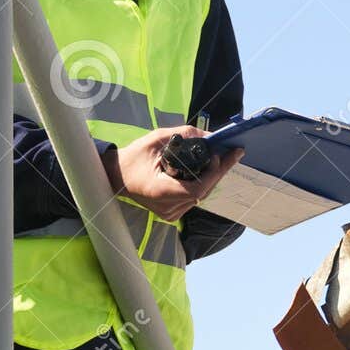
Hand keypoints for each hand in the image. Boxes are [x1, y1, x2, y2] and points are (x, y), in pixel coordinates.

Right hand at [101, 126, 243, 222]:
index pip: (197, 188)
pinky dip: (203, 182)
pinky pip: (194, 198)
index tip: (221, 154)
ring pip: (201, 195)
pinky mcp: (172, 214)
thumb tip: (211, 136)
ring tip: (223, 158)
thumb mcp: (157, 139)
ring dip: (213, 176)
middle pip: (204, 191)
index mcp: (162, 192)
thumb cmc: (134, 156)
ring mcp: (170, 213)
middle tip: (232, 153)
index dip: (214, 172)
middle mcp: (168, 208)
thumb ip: (185, 135)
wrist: (117, 175)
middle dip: (219, 170)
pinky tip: (209, 169)